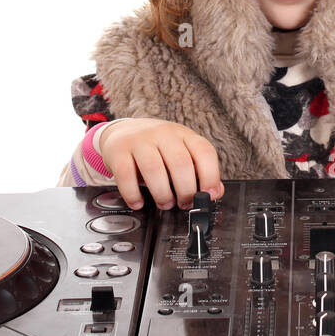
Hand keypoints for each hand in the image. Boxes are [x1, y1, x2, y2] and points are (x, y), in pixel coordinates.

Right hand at [98, 119, 223, 210]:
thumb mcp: (181, 152)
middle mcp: (163, 134)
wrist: (123, 132)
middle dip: (185, 191)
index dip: (210, 176)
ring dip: (162, 194)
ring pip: (154, 169)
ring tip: (165, 203)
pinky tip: (138, 202)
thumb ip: (199, 171)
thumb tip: (215, 192)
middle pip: (180, 163)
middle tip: (184, 204)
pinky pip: (126, 175)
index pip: (204, 152)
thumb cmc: (157, 147)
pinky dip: (133, 194)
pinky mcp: (118, 151)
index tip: (208, 196)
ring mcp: (140, 141)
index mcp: (184, 135)